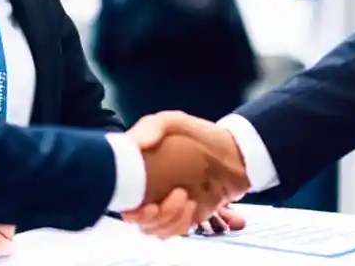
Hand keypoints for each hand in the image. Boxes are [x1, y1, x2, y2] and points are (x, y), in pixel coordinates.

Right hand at [123, 112, 250, 236]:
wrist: (233, 152)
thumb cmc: (200, 135)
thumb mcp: (174, 122)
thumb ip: (153, 127)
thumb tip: (137, 144)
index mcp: (137, 171)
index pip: (120, 197)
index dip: (129, 209)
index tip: (144, 207)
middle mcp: (146, 191)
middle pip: (137, 220)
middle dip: (152, 218)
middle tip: (171, 199)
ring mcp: (164, 206)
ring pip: (154, 229)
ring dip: (168, 220)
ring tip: (186, 198)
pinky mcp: (181, 217)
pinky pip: (173, 231)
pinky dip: (180, 225)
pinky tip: (192, 206)